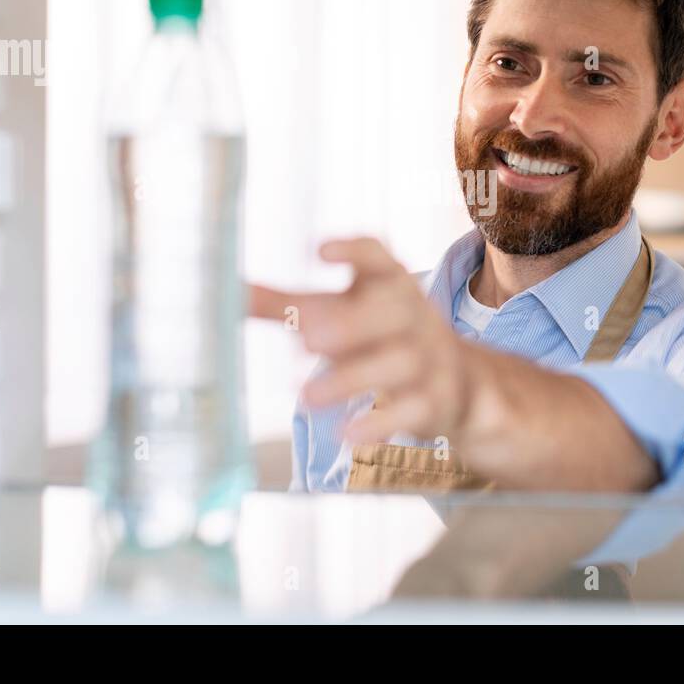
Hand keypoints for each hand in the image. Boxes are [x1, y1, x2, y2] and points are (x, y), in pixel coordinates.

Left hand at [248, 238, 501, 448]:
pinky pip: (412, 409)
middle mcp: (415, 315)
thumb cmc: (377, 337)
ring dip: (352, 378)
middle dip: (353, 323)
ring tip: (305, 396)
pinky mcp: (433, 400)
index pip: (379, 257)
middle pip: (395, 309)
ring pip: (400, 362)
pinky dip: (381, 423)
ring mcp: (429, 357)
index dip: (354, 251)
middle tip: (307, 341)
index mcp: (390, 283)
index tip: (319, 251)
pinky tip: (347, 432)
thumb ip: (286, 304)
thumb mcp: (337, 314)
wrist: (454, 382)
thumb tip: (229, 292)